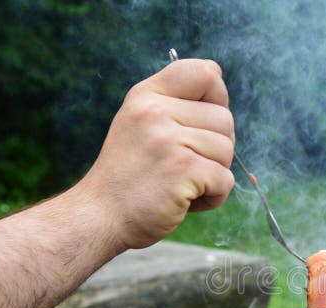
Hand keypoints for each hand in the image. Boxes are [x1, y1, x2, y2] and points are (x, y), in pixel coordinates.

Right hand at [76, 59, 234, 250]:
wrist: (98, 216)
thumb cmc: (129, 177)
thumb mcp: (141, 126)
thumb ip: (174, 108)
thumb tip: (222, 103)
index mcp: (147, 96)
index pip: (206, 72)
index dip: (217, 97)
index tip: (203, 121)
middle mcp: (155, 111)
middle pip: (225, 118)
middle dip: (216, 148)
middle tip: (184, 166)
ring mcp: (169, 139)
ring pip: (227, 150)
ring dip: (213, 175)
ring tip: (181, 184)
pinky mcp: (183, 169)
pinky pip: (225, 180)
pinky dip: (213, 197)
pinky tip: (185, 200)